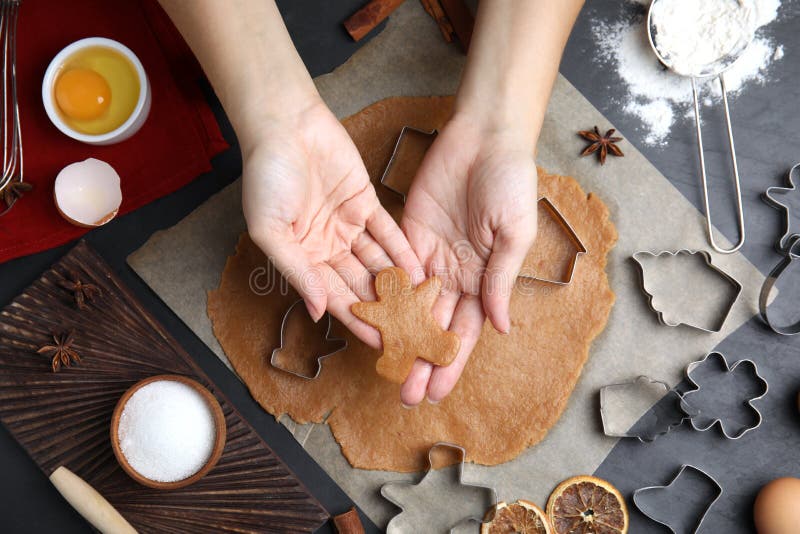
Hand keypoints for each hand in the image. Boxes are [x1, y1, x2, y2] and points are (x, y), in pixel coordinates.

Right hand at [242, 99, 421, 347]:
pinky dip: (401, 250)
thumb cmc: (266, 177)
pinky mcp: (365, 202)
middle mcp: (326, 246)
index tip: (380, 344)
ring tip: (421, 304)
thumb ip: (297, 271)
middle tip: (410, 330)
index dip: (357, 321)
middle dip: (383, 308)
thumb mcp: (271, 231)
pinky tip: (418, 270)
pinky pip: (387, 232)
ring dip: (397, 283)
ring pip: (377, 261)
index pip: (334, 297)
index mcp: (301, 257)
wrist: (284, 125)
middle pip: (360, 285)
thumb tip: (315, 311)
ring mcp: (347, 224)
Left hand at [400, 113, 537, 404]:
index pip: (464, 331)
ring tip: (385, 369)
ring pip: (410, 306)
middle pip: (433, 326)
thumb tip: (500, 329)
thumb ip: (500, 280)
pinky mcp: (408, 233)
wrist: (484, 136)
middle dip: (421, 360)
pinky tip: (372, 322)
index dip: (450, 362)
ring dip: (399, 338)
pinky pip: (393, 271)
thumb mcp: (514, 233)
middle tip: (405, 394)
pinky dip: (384, 297)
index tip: (438, 391)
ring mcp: (429, 255)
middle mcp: (455, 273)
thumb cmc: (512, 181)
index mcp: (484, 278)